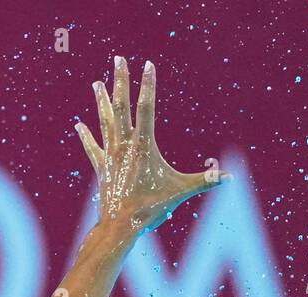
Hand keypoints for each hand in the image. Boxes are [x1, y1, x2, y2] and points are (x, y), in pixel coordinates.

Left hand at [75, 57, 227, 241]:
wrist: (120, 226)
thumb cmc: (151, 208)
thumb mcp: (180, 191)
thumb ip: (204, 181)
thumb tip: (229, 177)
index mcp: (142, 146)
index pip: (146, 108)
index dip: (147, 85)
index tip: (147, 65)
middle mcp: (123, 146)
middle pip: (121, 106)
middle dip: (120, 81)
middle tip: (118, 59)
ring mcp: (110, 156)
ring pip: (105, 122)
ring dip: (101, 101)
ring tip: (96, 83)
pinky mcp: (101, 168)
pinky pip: (92, 148)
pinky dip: (86, 136)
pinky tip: (78, 125)